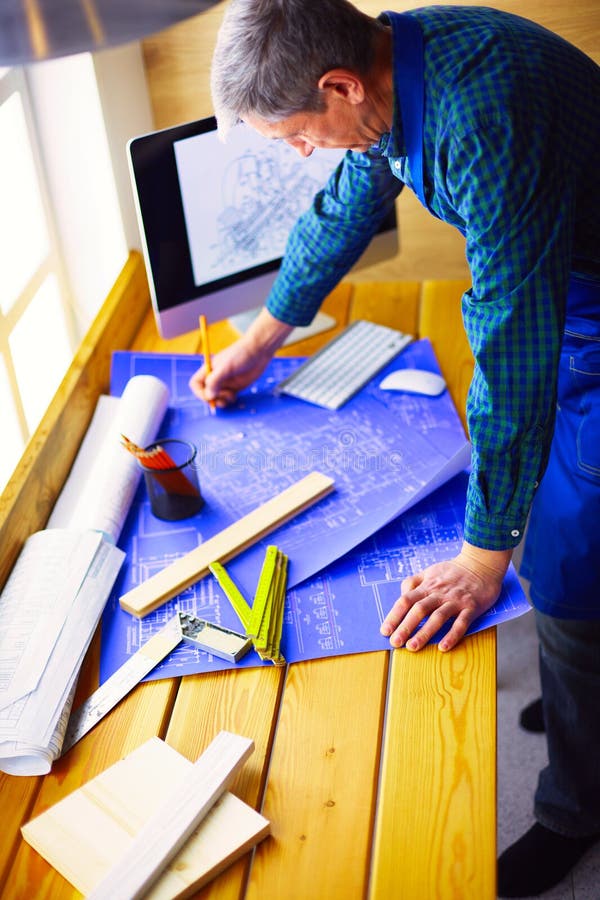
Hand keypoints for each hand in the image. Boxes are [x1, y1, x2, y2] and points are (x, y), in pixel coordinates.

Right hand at [188, 308, 293, 407]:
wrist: (258, 351)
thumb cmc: (241, 355)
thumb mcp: (226, 367)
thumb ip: (215, 381)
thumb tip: (209, 396)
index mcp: (209, 370)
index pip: (196, 384)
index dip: (199, 392)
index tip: (209, 396)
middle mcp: (215, 377)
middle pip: (206, 394)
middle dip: (212, 400)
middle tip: (222, 401)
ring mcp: (225, 383)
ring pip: (217, 398)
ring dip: (221, 401)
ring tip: (231, 396)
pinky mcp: (235, 387)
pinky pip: (227, 398)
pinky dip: (229, 400)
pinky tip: (235, 396)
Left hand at [380, 542, 511, 651]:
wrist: (482, 564)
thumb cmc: (453, 571)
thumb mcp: (429, 571)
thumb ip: (414, 582)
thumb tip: (401, 595)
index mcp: (427, 585)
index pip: (406, 600)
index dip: (394, 616)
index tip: (385, 631)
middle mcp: (439, 593)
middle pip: (419, 609)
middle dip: (405, 627)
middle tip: (395, 643)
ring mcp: (455, 600)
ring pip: (438, 617)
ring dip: (424, 633)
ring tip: (413, 647)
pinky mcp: (472, 607)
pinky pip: (461, 622)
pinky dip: (452, 635)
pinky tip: (444, 647)